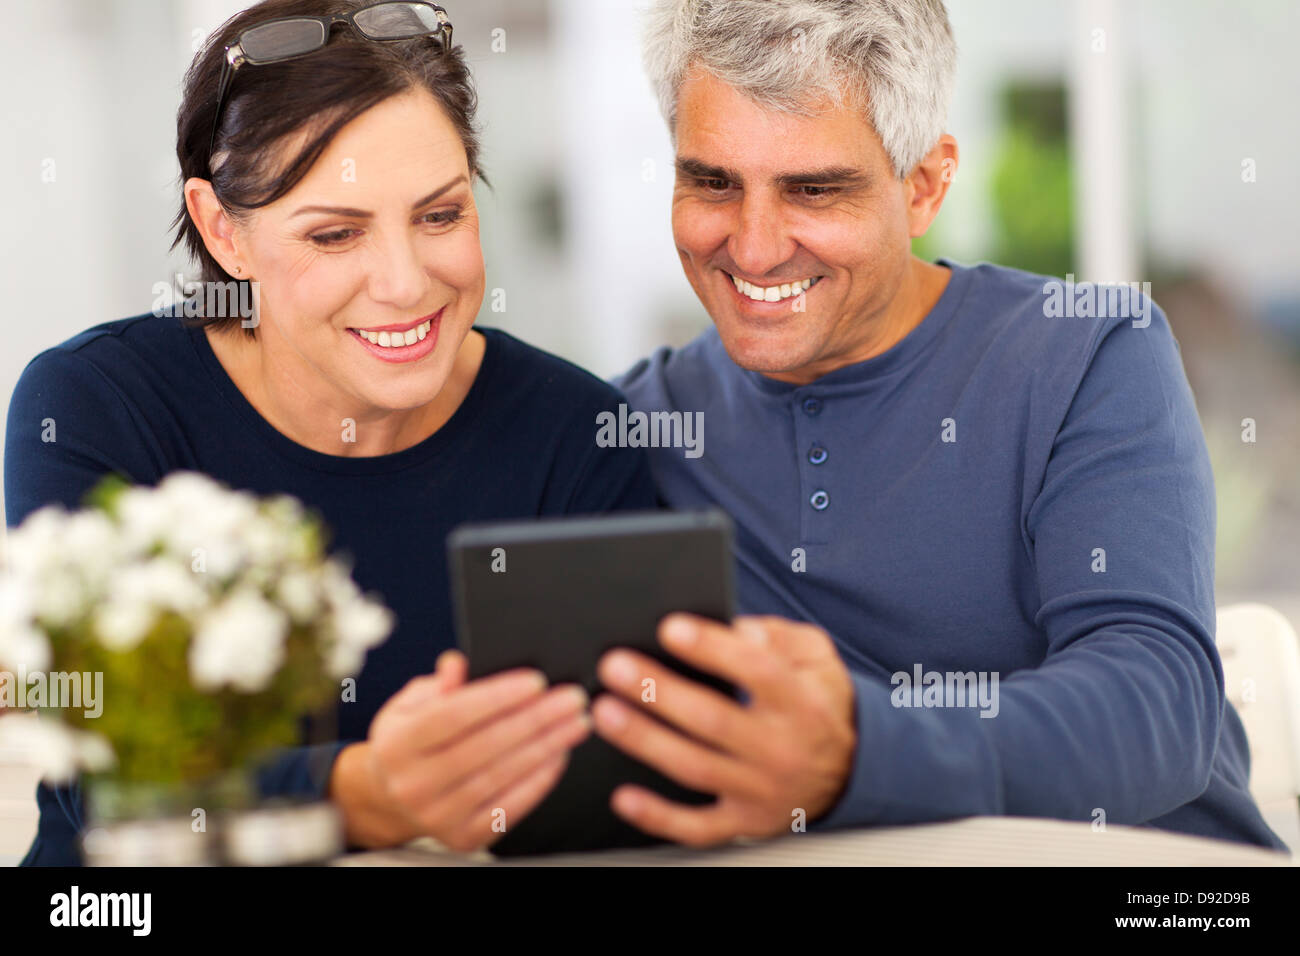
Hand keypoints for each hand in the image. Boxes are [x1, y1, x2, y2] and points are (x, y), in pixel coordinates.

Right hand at [331, 649, 589, 852]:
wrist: (394, 797)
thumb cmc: (412, 739)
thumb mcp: (413, 702)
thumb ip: (440, 682)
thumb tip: (460, 665)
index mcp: (398, 744)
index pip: (453, 715)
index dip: (498, 697)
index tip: (538, 681)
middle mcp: (413, 784)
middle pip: (484, 746)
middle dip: (535, 719)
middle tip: (573, 699)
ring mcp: (438, 816)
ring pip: (501, 777)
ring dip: (546, 747)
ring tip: (576, 723)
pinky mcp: (464, 837)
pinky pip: (509, 807)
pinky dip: (539, 781)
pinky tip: (559, 755)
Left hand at [592, 614, 855, 846]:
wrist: (851, 770)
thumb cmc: (818, 703)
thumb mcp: (817, 658)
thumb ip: (780, 636)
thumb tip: (740, 627)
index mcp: (800, 702)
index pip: (756, 670)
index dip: (711, 648)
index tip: (669, 627)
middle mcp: (781, 748)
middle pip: (714, 719)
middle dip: (659, 692)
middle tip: (615, 666)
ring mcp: (761, 790)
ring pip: (696, 768)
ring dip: (646, 741)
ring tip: (605, 713)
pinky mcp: (744, 822)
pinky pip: (698, 827)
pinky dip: (658, 817)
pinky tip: (623, 797)